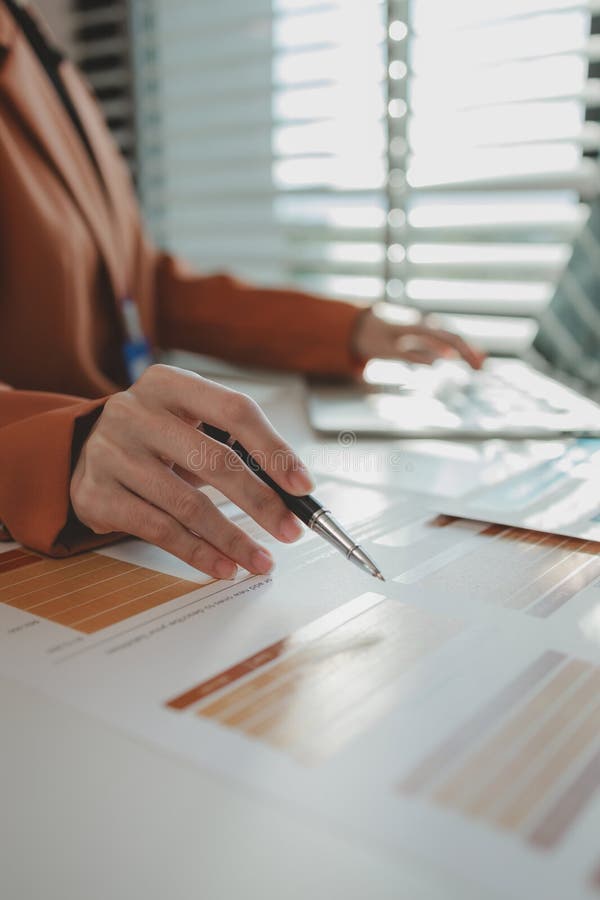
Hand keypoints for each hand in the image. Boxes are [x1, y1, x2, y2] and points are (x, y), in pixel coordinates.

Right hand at [70, 365, 313, 579]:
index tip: (301, 485)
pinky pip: (159, 530)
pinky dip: (198, 553)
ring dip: (232, 538)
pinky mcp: (96, 493)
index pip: (235, 411)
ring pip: (187, 504)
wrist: (85, 451)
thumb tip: (290, 490)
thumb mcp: (188, 423)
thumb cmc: (155, 436)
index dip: (274, 450)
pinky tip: (222, 565)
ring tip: (260, 560)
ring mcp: (110, 452)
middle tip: (289, 530)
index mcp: (167, 383)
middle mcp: (134, 412)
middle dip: (261, 501)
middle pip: (214, 460)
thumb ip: (233, 445)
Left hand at [351, 308, 485, 368]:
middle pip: (452, 337)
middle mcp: (423, 324)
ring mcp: (420, 328)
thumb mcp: (386, 350)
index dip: (465, 352)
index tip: (476, 367)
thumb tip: (436, 361)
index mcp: (418, 327)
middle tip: (482, 369)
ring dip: (462, 349)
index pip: (449, 338)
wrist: (359, 323)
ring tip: (478, 363)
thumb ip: (410, 355)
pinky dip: (449, 348)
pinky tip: (456, 355)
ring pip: (446, 338)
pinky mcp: (416, 333)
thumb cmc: (371, 338)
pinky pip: (437, 340)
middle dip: (469, 352)